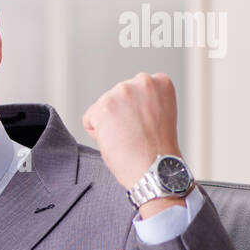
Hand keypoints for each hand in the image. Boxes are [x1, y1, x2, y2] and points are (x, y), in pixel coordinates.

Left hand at [82, 73, 183, 203]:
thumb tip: (120, 104)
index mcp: (160, 82)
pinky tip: (116, 142)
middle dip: (121, 117)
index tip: (148, 126)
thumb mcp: (159, 114)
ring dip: (109, 125)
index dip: (137, 114)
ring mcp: (122, 92)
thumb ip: (143, 102)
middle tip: (137, 135)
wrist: (156, 169)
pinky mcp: (103, 106)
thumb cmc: (158, 150)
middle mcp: (143, 81)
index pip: (133, 93)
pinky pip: (89, 121)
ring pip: (102, 109)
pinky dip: (98, 135)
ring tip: (129, 139)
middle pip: (115, 98)